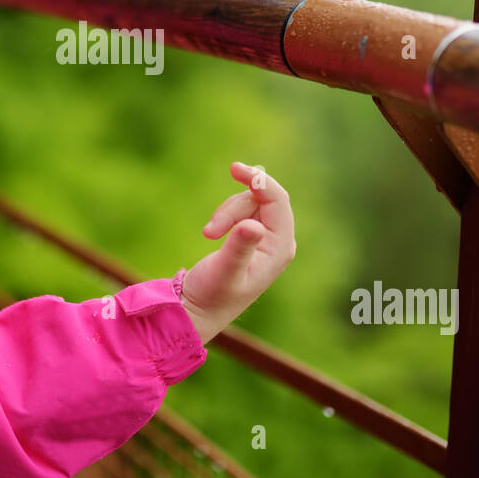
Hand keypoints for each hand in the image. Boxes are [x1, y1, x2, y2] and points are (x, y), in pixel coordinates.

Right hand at [180, 162, 295, 344]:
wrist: (199, 309)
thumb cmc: (211, 295)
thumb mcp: (224, 271)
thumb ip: (239, 248)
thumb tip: (253, 226)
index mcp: (280, 248)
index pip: (277, 200)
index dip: (258, 180)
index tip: (234, 168)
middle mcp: (278, 241)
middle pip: (259, 199)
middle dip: (231, 208)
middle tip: (208, 232)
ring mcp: (266, 238)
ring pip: (248, 203)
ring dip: (225, 213)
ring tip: (208, 235)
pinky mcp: (253, 237)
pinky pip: (242, 210)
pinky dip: (225, 216)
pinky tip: (214, 235)